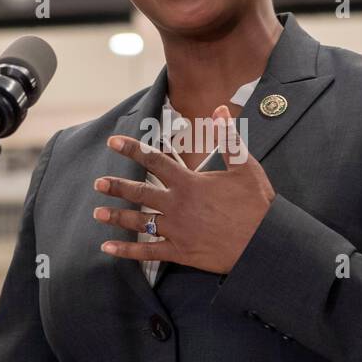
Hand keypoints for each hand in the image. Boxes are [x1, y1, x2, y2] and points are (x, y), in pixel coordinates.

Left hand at [93, 105, 275, 273]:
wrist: (264, 242)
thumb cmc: (256, 204)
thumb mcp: (245, 166)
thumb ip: (227, 137)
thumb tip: (219, 109)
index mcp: (189, 183)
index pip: (154, 161)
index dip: (132, 149)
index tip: (113, 142)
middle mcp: (178, 206)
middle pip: (140, 193)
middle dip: (117, 187)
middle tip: (98, 183)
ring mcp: (177, 231)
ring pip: (139, 223)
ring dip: (117, 217)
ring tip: (97, 214)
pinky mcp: (180, 252)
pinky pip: (148, 252)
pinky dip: (127, 251)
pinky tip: (108, 248)